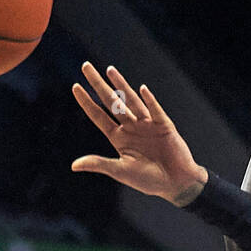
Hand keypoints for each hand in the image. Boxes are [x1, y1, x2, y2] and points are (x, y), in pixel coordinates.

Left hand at [71, 64, 206, 204]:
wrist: (177, 184)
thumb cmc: (149, 181)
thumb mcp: (121, 172)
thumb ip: (99, 164)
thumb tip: (73, 166)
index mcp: (119, 138)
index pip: (99, 116)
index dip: (87, 102)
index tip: (75, 86)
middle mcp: (131, 127)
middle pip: (111, 102)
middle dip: (98, 84)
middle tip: (85, 66)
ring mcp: (147, 124)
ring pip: (131, 100)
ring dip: (121, 85)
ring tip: (109, 70)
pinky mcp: (164, 125)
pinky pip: (155, 110)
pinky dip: (149, 101)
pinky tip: (142, 90)